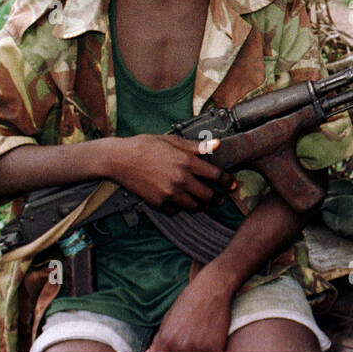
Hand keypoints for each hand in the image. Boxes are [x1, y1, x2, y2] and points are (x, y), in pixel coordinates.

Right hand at [107, 135, 230, 211]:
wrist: (120, 159)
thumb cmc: (145, 146)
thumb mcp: (172, 141)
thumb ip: (196, 146)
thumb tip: (217, 144)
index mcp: (186, 162)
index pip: (215, 175)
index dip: (227, 180)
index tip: (233, 184)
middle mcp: (180, 179)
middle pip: (207, 194)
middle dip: (217, 198)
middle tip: (220, 199)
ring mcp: (169, 193)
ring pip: (193, 206)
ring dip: (201, 205)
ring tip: (204, 203)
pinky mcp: (158, 202)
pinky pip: (175, 211)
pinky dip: (180, 208)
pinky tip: (180, 203)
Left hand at [144, 270, 232, 351]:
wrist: (213, 287)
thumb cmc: (189, 300)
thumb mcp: (168, 317)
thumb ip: (156, 341)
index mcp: (166, 339)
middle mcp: (180, 346)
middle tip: (189, 338)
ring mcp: (198, 348)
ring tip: (200, 337)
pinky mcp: (215, 347)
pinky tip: (211, 342)